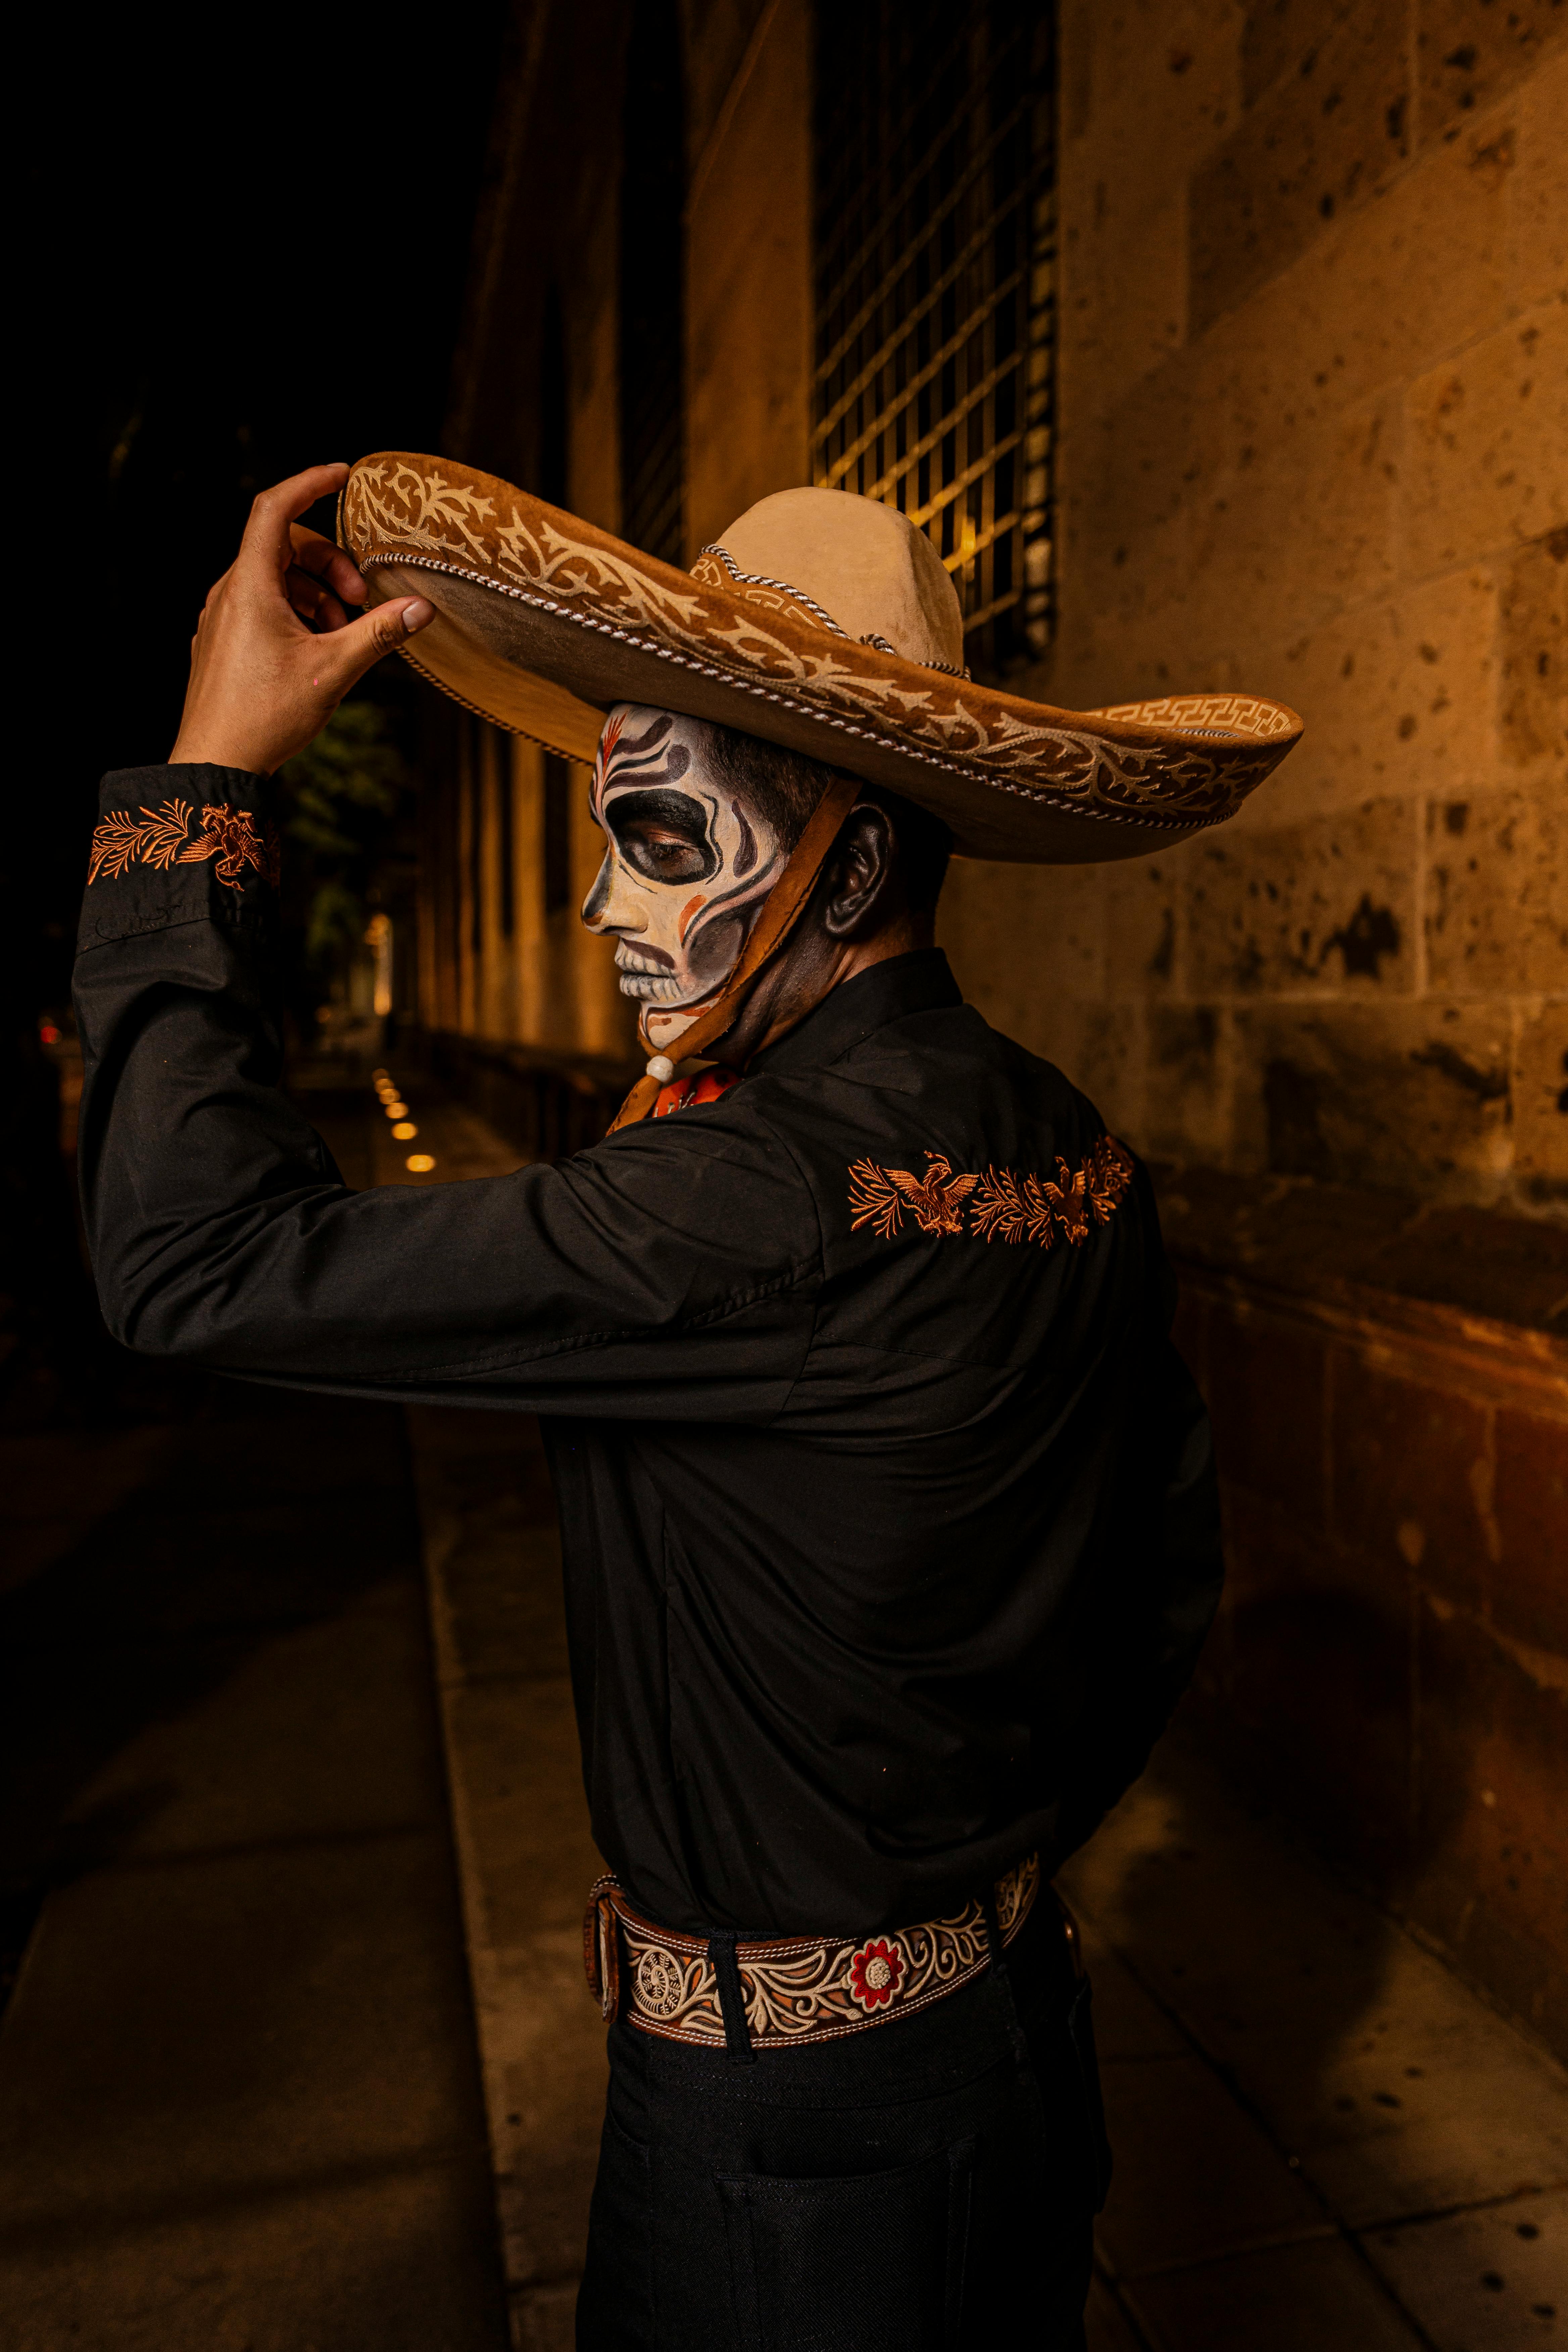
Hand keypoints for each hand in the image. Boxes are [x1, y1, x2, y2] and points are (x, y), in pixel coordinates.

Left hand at [168, 461, 433, 774]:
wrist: (214, 766)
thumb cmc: (265, 716)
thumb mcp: (333, 671)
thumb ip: (378, 634)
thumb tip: (421, 608)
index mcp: (249, 586)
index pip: (275, 508)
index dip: (309, 482)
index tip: (342, 476)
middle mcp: (228, 594)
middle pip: (283, 546)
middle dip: (330, 563)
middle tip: (361, 601)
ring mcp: (220, 619)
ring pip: (273, 580)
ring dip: (315, 594)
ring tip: (340, 633)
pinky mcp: (219, 643)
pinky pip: (260, 607)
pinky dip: (294, 612)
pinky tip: (315, 650)